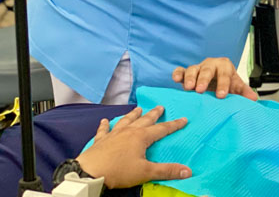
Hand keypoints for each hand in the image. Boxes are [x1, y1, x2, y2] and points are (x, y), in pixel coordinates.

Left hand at [75, 106, 189, 188]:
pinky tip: (104, 121)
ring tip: (138, 108)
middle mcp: (129, 131)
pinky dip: (105, 125)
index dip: (174, 125)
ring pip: (126, 121)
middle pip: (144, 120)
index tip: (184, 119)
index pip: (162, 129)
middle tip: (160, 107)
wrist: (90, 172)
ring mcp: (114, 134)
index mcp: (141, 137)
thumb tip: (188, 171)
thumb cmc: (120, 171)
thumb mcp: (146, 172)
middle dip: (154, 114)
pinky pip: (104, 130)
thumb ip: (167, 171)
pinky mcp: (101, 140)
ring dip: (133, 114)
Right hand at [172, 57, 256, 99]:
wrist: (217, 80)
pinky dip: (178, 74)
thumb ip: (244, 92)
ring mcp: (198, 68)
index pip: (225, 75)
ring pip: (193, 69)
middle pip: (207, 70)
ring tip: (188, 88)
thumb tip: (254, 99)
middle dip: (203, 80)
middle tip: (200, 90)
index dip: (223, 85)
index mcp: (224, 66)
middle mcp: (211, 65)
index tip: (221, 96)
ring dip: (190, 78)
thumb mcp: (236, 86)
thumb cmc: (226, 83)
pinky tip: (176, 80)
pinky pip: (181, 71)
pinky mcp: (187, 72)